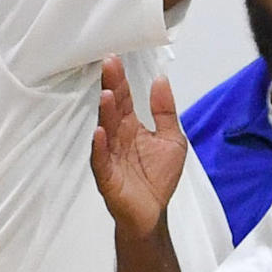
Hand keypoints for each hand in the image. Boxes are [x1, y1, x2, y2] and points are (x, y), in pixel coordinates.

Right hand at [89, 60, 188, 238]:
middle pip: (113, 108)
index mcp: (131, 127)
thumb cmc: (158, 178)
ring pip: (106, 130)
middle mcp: (117, 138)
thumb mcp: (172, 139)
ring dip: (105, 113)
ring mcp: (109, 156)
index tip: (115, 58)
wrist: (152, 213)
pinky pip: (101, 160)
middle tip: (108, 65)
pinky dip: (99, 147)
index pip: (124, 98)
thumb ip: (165, 112)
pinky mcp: (107, 176)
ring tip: (108, 95)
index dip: (120, 79)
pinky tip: (100, 134)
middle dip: (111, 87)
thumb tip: (161, 81)